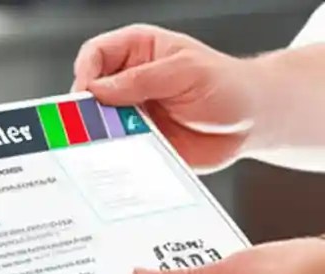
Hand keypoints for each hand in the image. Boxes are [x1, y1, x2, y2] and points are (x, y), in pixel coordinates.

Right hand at [71, 24, 262, 171]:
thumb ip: (143, 79)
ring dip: (101, 136)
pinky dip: (114, 157)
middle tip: (95, 125)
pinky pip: (114, 151)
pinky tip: (125, 157)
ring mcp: (130, 114)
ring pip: (96, 125)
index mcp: (138, 51)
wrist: (251, 123)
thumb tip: (99, 89)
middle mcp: (128, 82)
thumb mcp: (188, 71)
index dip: (86, 73)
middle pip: (87, 93)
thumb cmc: (229, 85)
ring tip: (117, 142)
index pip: (95, 54)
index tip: (88, 94)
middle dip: (87, 111)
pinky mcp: (137, 142)